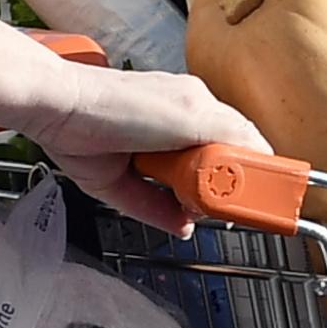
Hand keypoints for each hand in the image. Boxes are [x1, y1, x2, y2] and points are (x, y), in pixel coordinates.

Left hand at [23, 60, 269, 232]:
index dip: (248, 164)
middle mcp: (169, 131)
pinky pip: (149, 207)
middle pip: (208, 169)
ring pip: (179, 191)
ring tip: (199, 209)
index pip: (234, 138)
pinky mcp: (118, 181)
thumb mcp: (194, 115)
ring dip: (192, 205)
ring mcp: (144, 157)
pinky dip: (166, 219)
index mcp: (194, 106)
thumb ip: (232, 135)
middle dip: (219, 189)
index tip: (261, 187)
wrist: (63, 112)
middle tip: (226, 202)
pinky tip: (181, 224)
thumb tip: (263, 155)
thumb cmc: (122, 103)